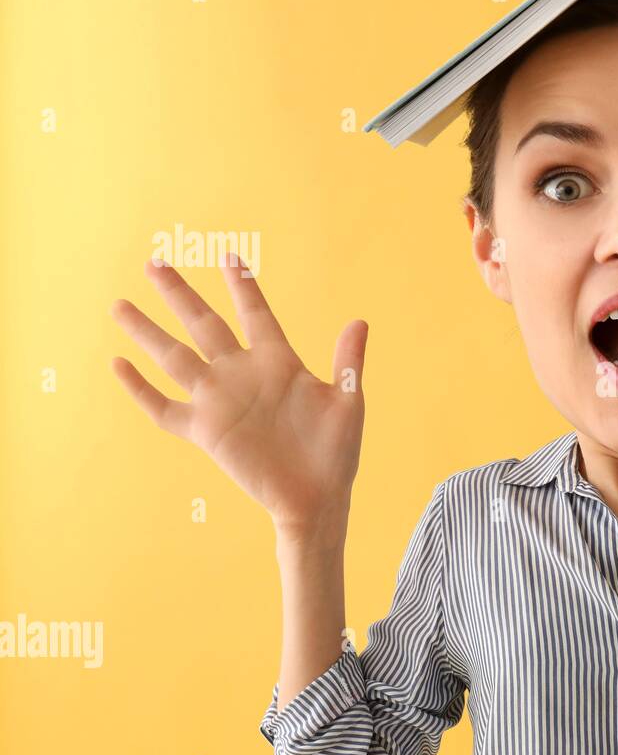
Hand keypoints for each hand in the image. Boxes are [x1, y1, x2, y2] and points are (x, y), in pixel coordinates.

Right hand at [110, 256, 367, 537]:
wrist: (318, 498)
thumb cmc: (337, 452)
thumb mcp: (348, 402)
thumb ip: (348, 361)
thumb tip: (360, 321)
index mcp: (280, 363)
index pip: (256, 314)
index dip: (242, 287)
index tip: (230, 256)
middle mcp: (244, 375)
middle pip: (205, 325)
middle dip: (180, 295)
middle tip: (155, 261)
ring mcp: (221, 402)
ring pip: (175, 358)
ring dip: (148, 332)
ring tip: (120, 304)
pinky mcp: (206, 432)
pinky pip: (166, 409)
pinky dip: (141, 390)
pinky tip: (119, 365)